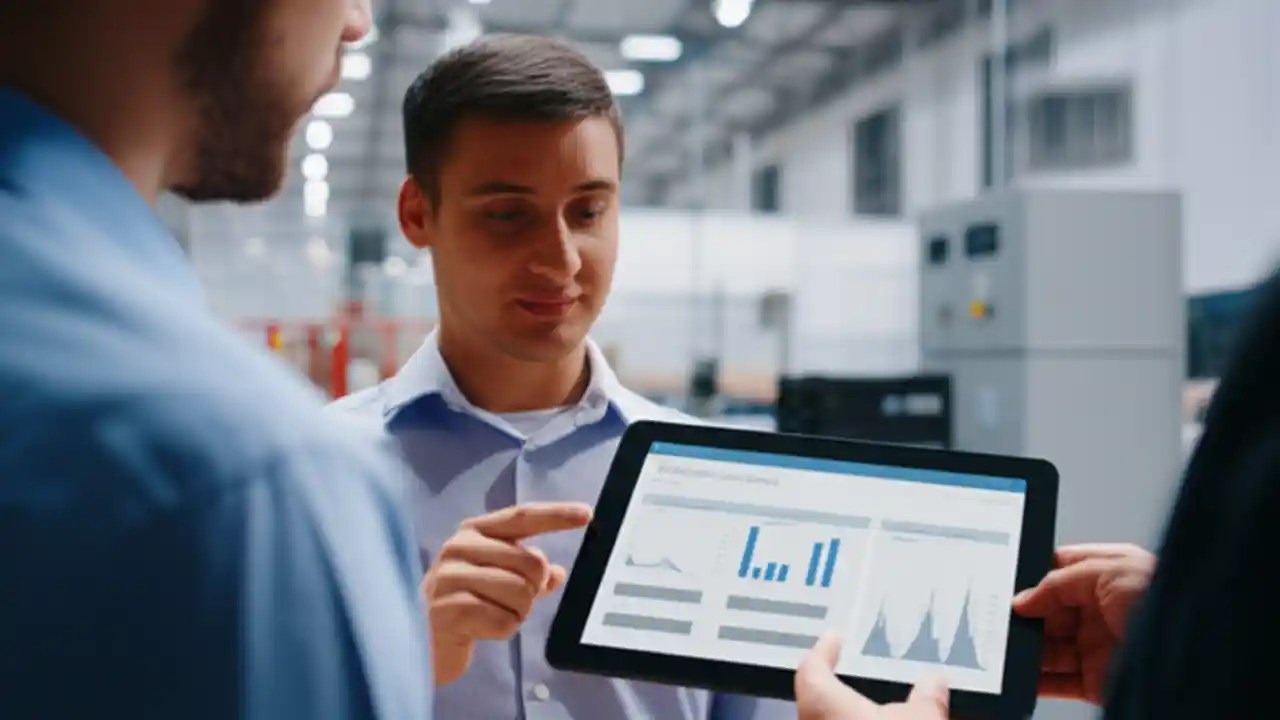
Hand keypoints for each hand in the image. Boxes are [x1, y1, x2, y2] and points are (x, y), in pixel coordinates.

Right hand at [423, 502, 591, 685]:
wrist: (415, 642)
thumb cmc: (458, 606)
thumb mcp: (493, 582)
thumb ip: (525, 574)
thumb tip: (557, 573)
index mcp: (473, 532)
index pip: (522, 517)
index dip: (556, 515)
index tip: (587, 514)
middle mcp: (460, 547)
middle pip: (532, 562)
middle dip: (532, 590)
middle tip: (510, 602)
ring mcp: (450, 576)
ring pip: (521, 593)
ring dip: (516, 613)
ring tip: (491, 615)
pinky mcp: (448, 609)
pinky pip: (503, 620)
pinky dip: (502, 630)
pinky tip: (480, 630)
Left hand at [796, 634, 948, 719]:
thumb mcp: (921, 718)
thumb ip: (926, 697)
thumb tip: (934, 680)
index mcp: (822, 703)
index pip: (811, 669)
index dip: (823, 650)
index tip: (834, 636)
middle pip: (818, 697)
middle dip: (839, 683)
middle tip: (857, 666)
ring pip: (831, 717)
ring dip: (851, 709)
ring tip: (879, 700)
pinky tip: (880, 717)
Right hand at [1012, 543, 1155, 704]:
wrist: (1201, 650)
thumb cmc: (1169, 599)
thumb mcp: (1110, 570)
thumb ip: (1060, 581)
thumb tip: (1024, 598)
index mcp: (1107, 574)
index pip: (1058, 569)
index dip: (1031, 573)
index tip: (1007, 581)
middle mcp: (1101, 609)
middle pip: (1047, 611)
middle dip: (1023, 615)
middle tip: (1000, 616)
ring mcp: (1097, 645)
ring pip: (1047, 647)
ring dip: (1024, 648)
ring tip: (1003, 645)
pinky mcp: (1096, 679)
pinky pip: (1057, 682)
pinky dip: (1036, 681)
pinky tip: (1020, 674)